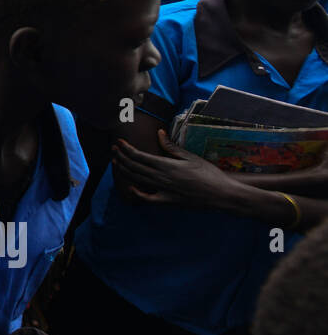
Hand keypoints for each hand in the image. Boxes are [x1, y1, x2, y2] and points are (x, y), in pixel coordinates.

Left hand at [111, 130, 238, 209]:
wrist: (222, 194)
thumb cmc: (209, 173)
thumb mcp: (190, 157)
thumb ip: (171, 146)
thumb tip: (159, 133)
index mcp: (167, 165)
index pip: (139, 156)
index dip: (127, 149)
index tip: (119, 142)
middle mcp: (161, 178)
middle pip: (134, 167)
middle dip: (121, 157)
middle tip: (113, 149)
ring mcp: (163, 191)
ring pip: (137, 180)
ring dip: (124, 170)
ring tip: (116, 162)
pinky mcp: (167, 202)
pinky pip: (147, 199)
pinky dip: (136, 193)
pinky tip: (130, 188)